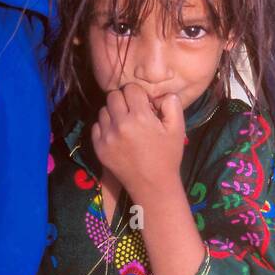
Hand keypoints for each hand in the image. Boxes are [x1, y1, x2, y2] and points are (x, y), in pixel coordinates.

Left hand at [91, 84, 185, 200]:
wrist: (153, 185)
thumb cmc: (167, 156)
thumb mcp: (178, 129)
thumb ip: (172, 105)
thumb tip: (161, 94)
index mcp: (140, 117)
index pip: (131, 89)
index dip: (139, 94)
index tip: (144, 104)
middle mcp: (120, 124)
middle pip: (113, 96)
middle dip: (124, 99)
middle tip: (133, 111)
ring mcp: (107, 137)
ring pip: (103, 110)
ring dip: (113, 112)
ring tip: (124, 123)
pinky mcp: (99, 147)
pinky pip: (96, 126)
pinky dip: (105, 126)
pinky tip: (116, 134)